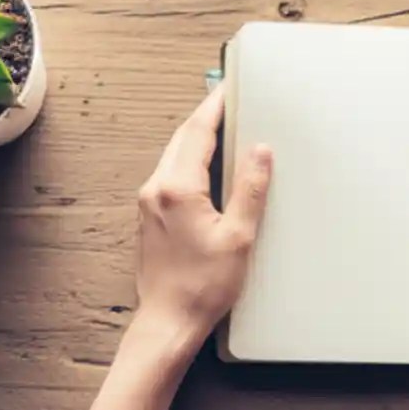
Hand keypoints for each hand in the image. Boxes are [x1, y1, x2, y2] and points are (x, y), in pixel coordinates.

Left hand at [135, 86, 273, 335]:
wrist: (168, 321)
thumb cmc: (202, 286)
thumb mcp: (239, 236)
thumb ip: (250, 189)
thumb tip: (260, 151)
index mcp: (177, 188)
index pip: (197, 132)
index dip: (214, 106)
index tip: (228, 87)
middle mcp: (156, 189)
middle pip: (181, 138)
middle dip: (205, 116)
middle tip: (228, 100)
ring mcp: (147, 202)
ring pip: (173, 154)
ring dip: (196, 137)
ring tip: (222, 127)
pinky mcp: (148, 215)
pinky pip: (169, 173)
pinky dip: (188, 159)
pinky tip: (206, 165)